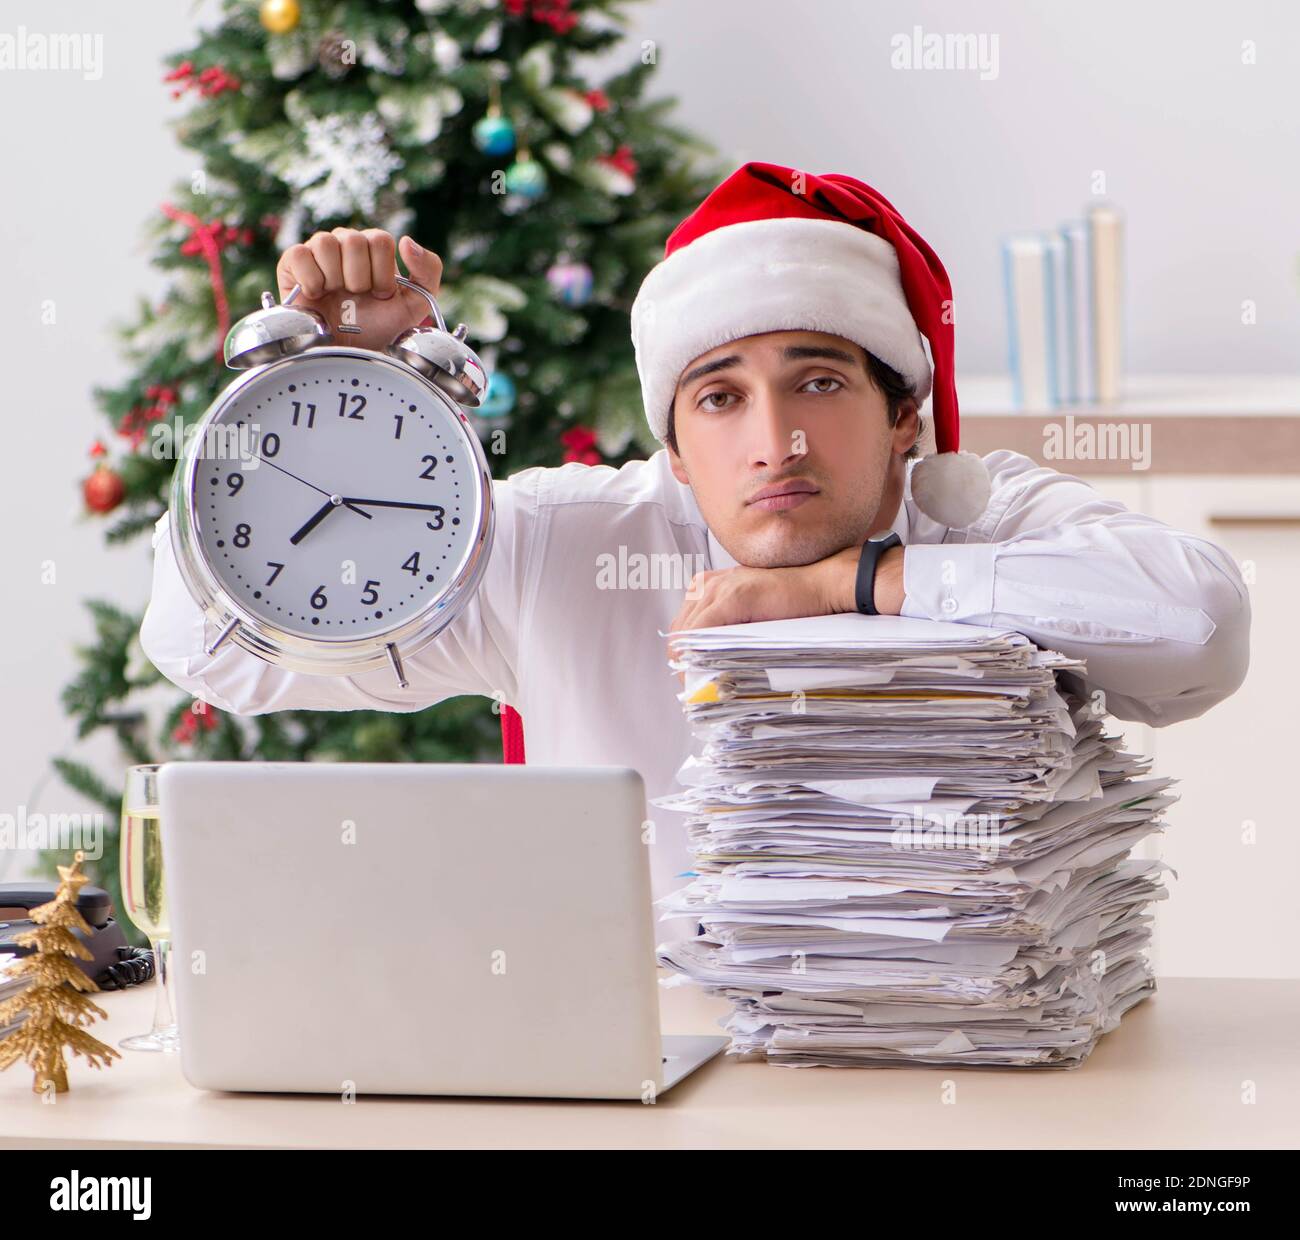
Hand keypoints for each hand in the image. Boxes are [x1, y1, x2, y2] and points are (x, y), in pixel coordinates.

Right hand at [275, 229, 443, 352]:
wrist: (348, 352)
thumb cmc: (379, 327)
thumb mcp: (415, 304)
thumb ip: (428, 270)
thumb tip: (407, 241)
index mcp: (374, 247)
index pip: (380, 240)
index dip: (382, 274)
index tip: (380, 295)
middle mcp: (346, 242)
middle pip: (355, 241)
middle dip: (360, 280)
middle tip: (358, 299)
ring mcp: (318, 250)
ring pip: (326, 243)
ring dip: (336, 280)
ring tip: (337, 297)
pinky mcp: (293, 262)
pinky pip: (300, 254)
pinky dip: (312, 280)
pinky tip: (317, 295)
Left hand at [665, 543, 905, 679]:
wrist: (823, 586)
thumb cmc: (795, 605)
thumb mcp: (753, 616)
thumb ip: (731, 630)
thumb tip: (714, 665)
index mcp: (710, 585)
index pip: (683, 626)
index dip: (684, 655)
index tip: (694, 678)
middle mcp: (709, 584)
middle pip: (679, 630)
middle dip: (684, 662)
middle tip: (697, 688)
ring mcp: (719, 588)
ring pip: (686, 634)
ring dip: (690, 663)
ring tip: (703, 687)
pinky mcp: (733, 597)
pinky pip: (702, 631)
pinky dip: (701, 655)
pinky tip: (710, 673)